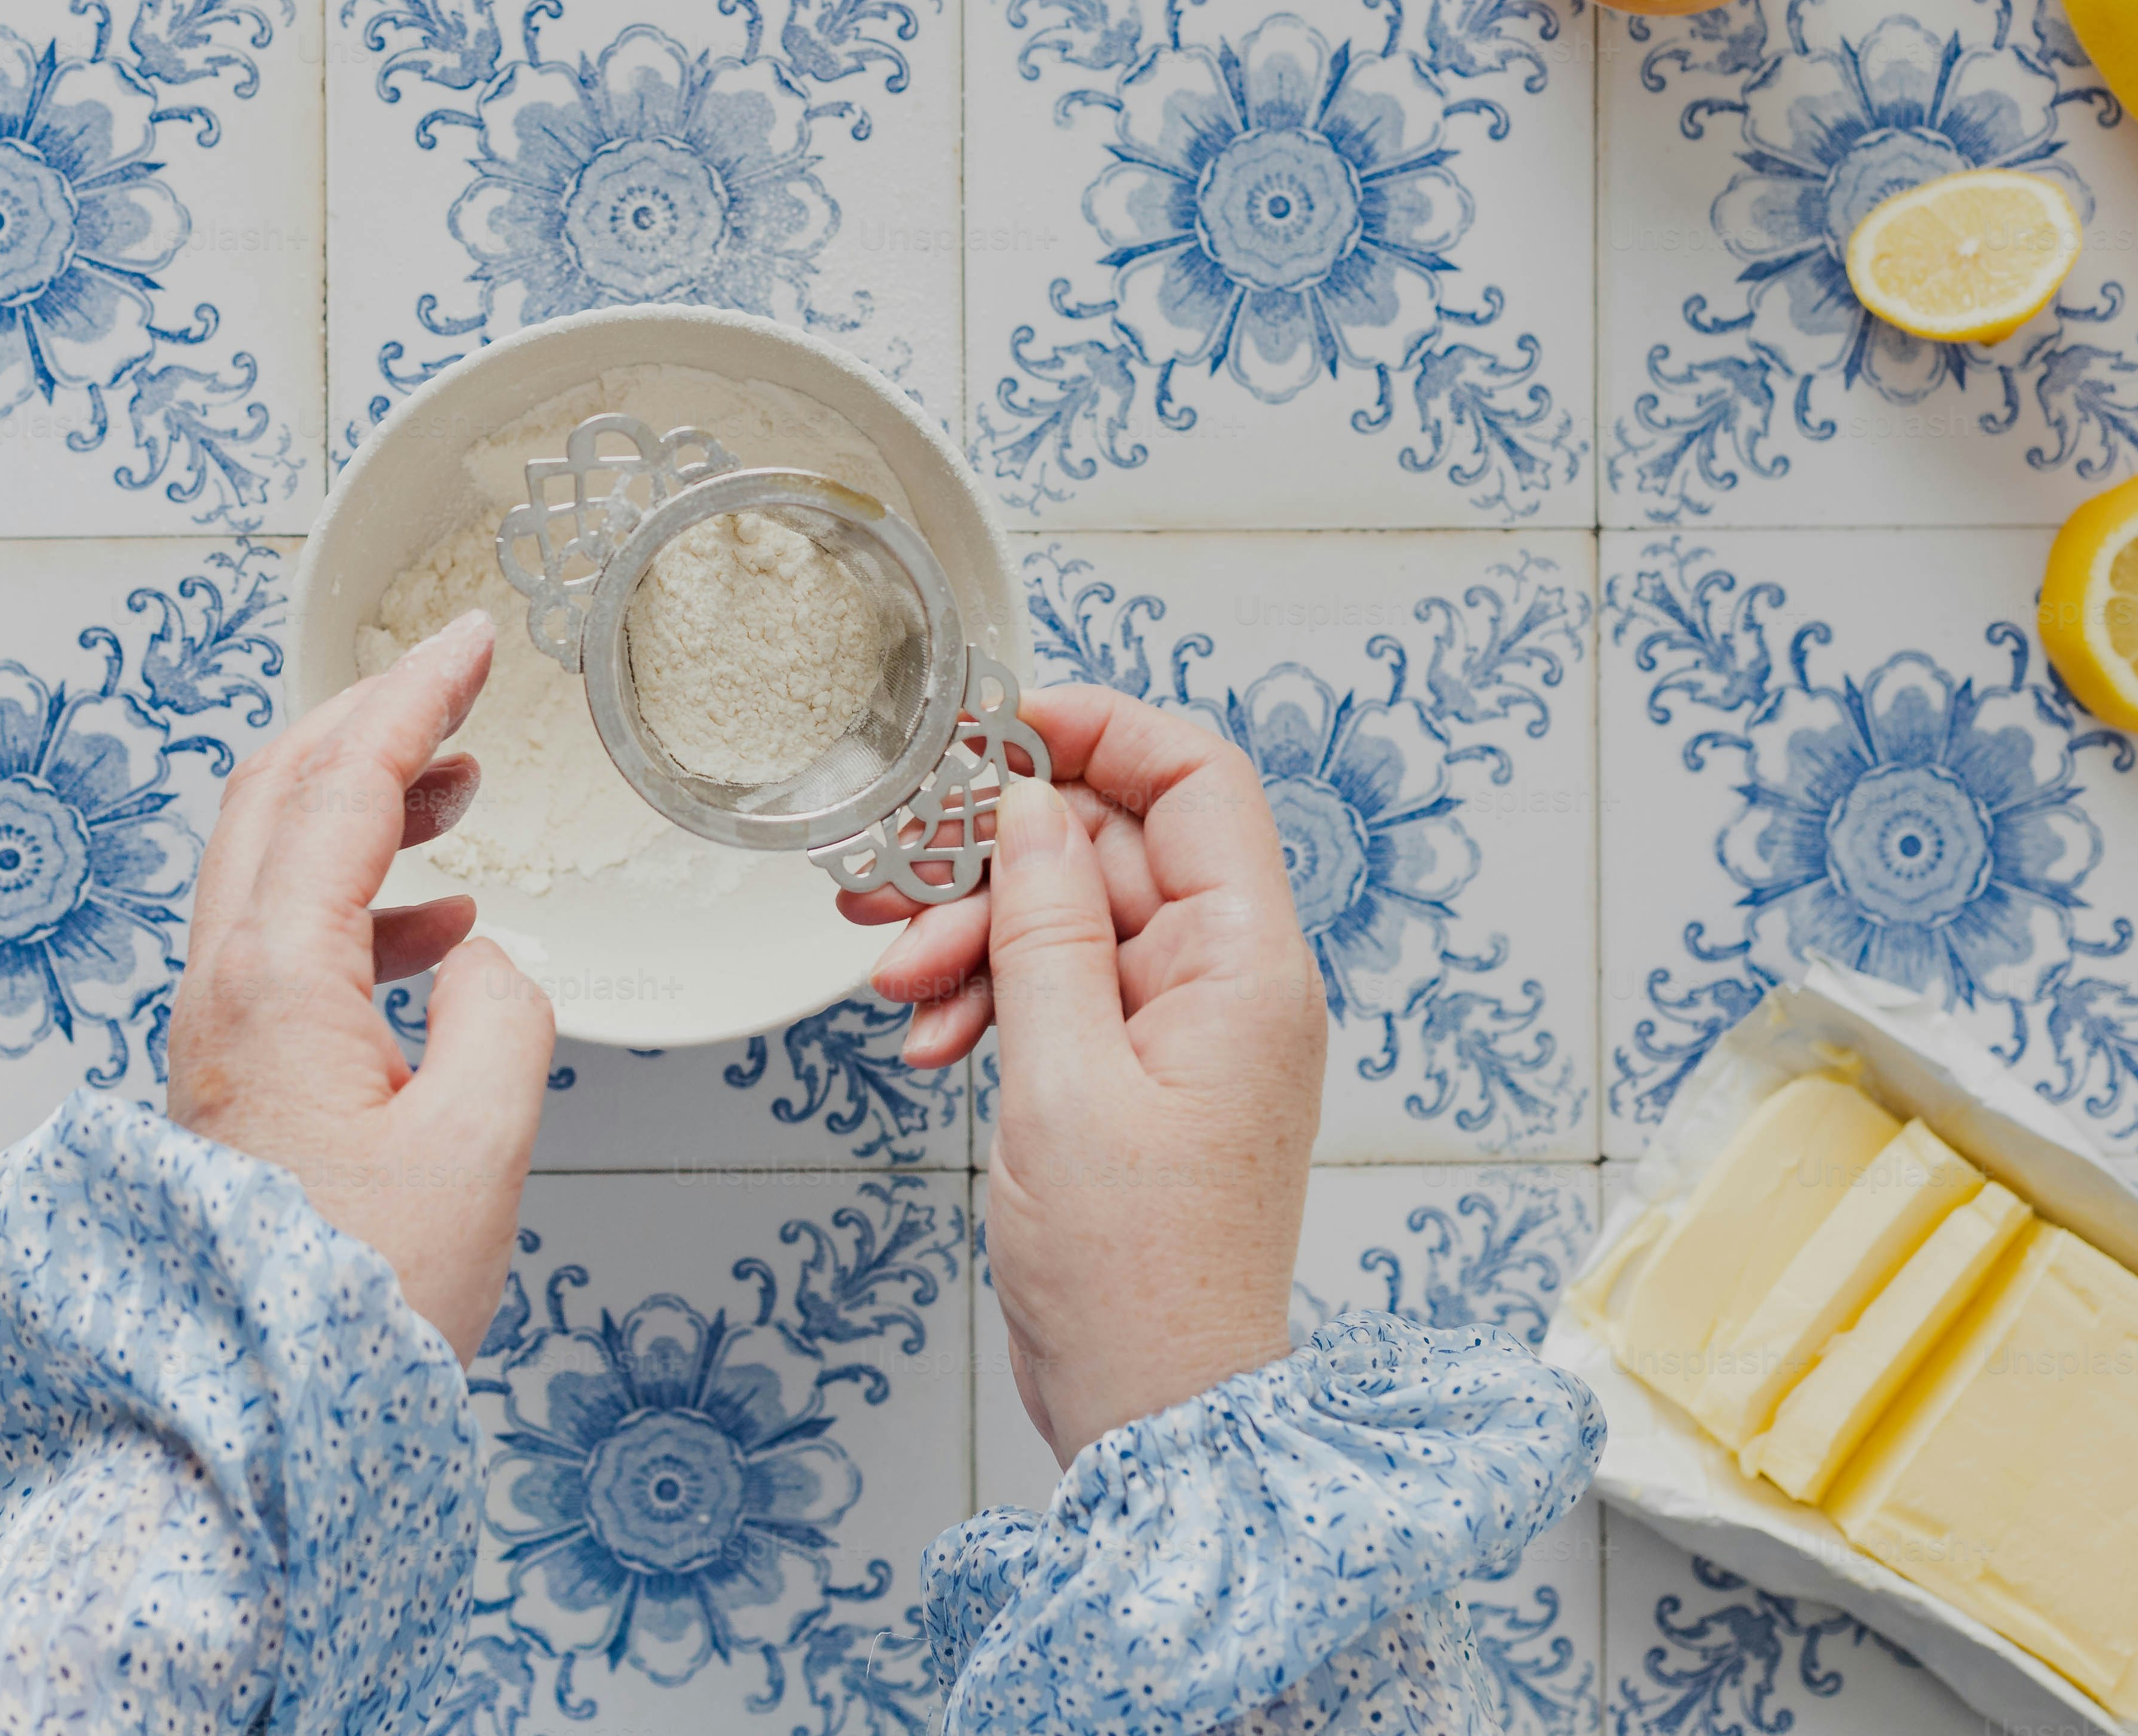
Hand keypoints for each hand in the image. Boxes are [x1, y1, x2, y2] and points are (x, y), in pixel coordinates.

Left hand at [163, 610, 553, 1361]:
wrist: (258, 1411)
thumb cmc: (355, 1302)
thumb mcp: (479, 1145)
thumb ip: (503, 1015)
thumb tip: (487, 958)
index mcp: (278, 980)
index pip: (341, 783)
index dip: (412, 696)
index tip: (468, 642)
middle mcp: (225, 987)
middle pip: (280, 793)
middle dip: (371, 721)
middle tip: (452, 685)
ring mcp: (218, 1028)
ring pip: (274, 858)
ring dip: (364, 803)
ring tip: (453, 792)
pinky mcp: (232, 1070)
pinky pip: (284, 933)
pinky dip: (360, 894)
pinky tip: (439, 927)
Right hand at [868, 686, 1326, 1462]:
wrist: (1153, 1409)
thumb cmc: (1136, 1274)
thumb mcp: (1064, 1077)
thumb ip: (1043, 926)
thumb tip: (1031, 806)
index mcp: (1245, 964)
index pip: (1195, 780)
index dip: (1101, 732)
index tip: (999, 728)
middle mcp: (1228, 981)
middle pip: (1109, 850)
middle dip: (993, 859)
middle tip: (892, 880)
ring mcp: (1184, 1029)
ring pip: (1068, 918)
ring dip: (974, 935)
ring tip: (896, 978)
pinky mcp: (1138, 1073)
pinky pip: (1061, 990)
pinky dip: (990, 1000)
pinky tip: (932, 1040)